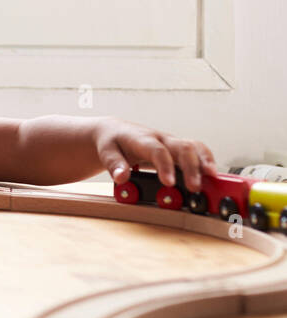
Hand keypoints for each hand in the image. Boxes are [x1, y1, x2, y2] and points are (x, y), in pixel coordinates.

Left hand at [95, 118, 219, 192]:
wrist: (114, 131)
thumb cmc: (112, 142)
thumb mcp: (106, 151)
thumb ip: (113, 164)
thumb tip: (122, 177)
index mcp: (141, 139)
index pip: (156, 150)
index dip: (165, 166)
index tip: (169, 182)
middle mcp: (160, 138)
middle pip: (182, 147)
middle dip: (191, 167)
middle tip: (194, 187)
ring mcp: (170, 142)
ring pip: (194, 146)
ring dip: (204, 161)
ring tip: (212, 178)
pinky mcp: (176, 148)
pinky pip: (196, 150)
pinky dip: (206, 161)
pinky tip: (211, 175)